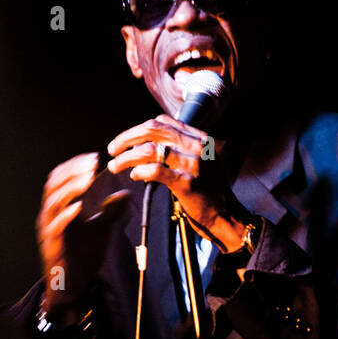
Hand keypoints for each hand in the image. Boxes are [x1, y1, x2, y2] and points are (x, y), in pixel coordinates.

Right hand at [35, 151, 127, 307]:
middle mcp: (50, 216)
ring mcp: (50, 230)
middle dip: (73, 171)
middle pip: (54, 184)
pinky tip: (80, 206)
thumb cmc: (82, 259)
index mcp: (60, 209)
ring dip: (71, 188)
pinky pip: (56, 226)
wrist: (72, 288)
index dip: (75, 166)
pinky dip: (66, 215)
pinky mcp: (53, 246)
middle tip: (93, 163)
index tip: (95, 158)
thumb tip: (125, 194)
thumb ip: (110, 212)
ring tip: (88, 178)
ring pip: (53, 201)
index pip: (61, 178)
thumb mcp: (100, 231)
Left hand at [106, 115, 246, 254]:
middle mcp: (198, 147)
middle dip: (127, 138)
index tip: (126, 139)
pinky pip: (155, 170)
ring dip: (127, 157)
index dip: (139, 128)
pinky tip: (134, 175)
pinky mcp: (186, 183)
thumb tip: (147, 143)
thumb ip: (179, 149)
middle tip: (113, 149)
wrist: (225, 216)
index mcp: (200, 138)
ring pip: (150, 150)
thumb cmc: (208, 192)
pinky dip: (139, 171)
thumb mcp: (199, 161)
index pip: (163, 122)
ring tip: (116, 165)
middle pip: (154, 131)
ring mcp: (193, 165)